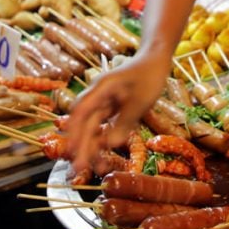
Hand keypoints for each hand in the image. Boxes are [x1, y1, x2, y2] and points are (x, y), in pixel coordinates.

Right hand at [65, 54, 171, 171]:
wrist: (156, 59)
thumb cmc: (149, 75)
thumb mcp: (140, 100)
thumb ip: (125, 121)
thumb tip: (111, 144)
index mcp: (101, 88)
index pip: (81, 111)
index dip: (74, 131)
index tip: (71, 150)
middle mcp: (98, 96)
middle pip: (85, 123)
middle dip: (82, 146)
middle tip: (79, 169)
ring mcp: (104, 102)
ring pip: (93, 128)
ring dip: (93, 147)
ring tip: (96, 169)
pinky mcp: (112, 109)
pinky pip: (104, 127)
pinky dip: (104, 142)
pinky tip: (105, 158)